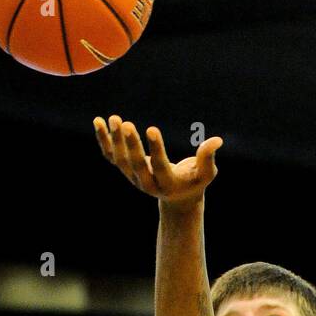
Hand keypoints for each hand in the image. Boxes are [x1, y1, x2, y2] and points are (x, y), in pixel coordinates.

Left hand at [94, 116, 222, 207]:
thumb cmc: (194, 181)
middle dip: (131, 145)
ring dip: (115, 141)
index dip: (156, 149)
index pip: (160, 167)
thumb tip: (216, 141)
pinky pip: (110, 156)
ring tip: (115, 118)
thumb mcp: (205, 174)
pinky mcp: (125, 169)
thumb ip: (208, 159)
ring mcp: (133, 177)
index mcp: (167, 185)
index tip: (152, 128)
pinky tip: (98, 121)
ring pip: (120, 161)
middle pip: (136, 165)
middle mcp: (147, 183)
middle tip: (126, 124)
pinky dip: (104, 140)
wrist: (177, 197)